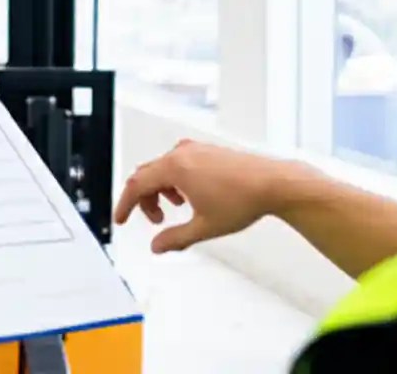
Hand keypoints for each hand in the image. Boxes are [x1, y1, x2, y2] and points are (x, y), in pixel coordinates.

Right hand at [114, 140, 293, 253]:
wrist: (274, 184)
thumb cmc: (243, 199)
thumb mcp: (204, 227)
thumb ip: (175, 238)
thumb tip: (158, 246)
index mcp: (175, 168)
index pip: (137, 185)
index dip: (125, 205)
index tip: (121, 218)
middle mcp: (182, 153)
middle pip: (147, 175)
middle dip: (145, 200)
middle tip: (156, 220)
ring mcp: (196, 150)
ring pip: (163, 168)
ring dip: (161, 190)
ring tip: (176, 209)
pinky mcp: (208, 151)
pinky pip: (179, 163)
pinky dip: (176, 181)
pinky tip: (191, 197)